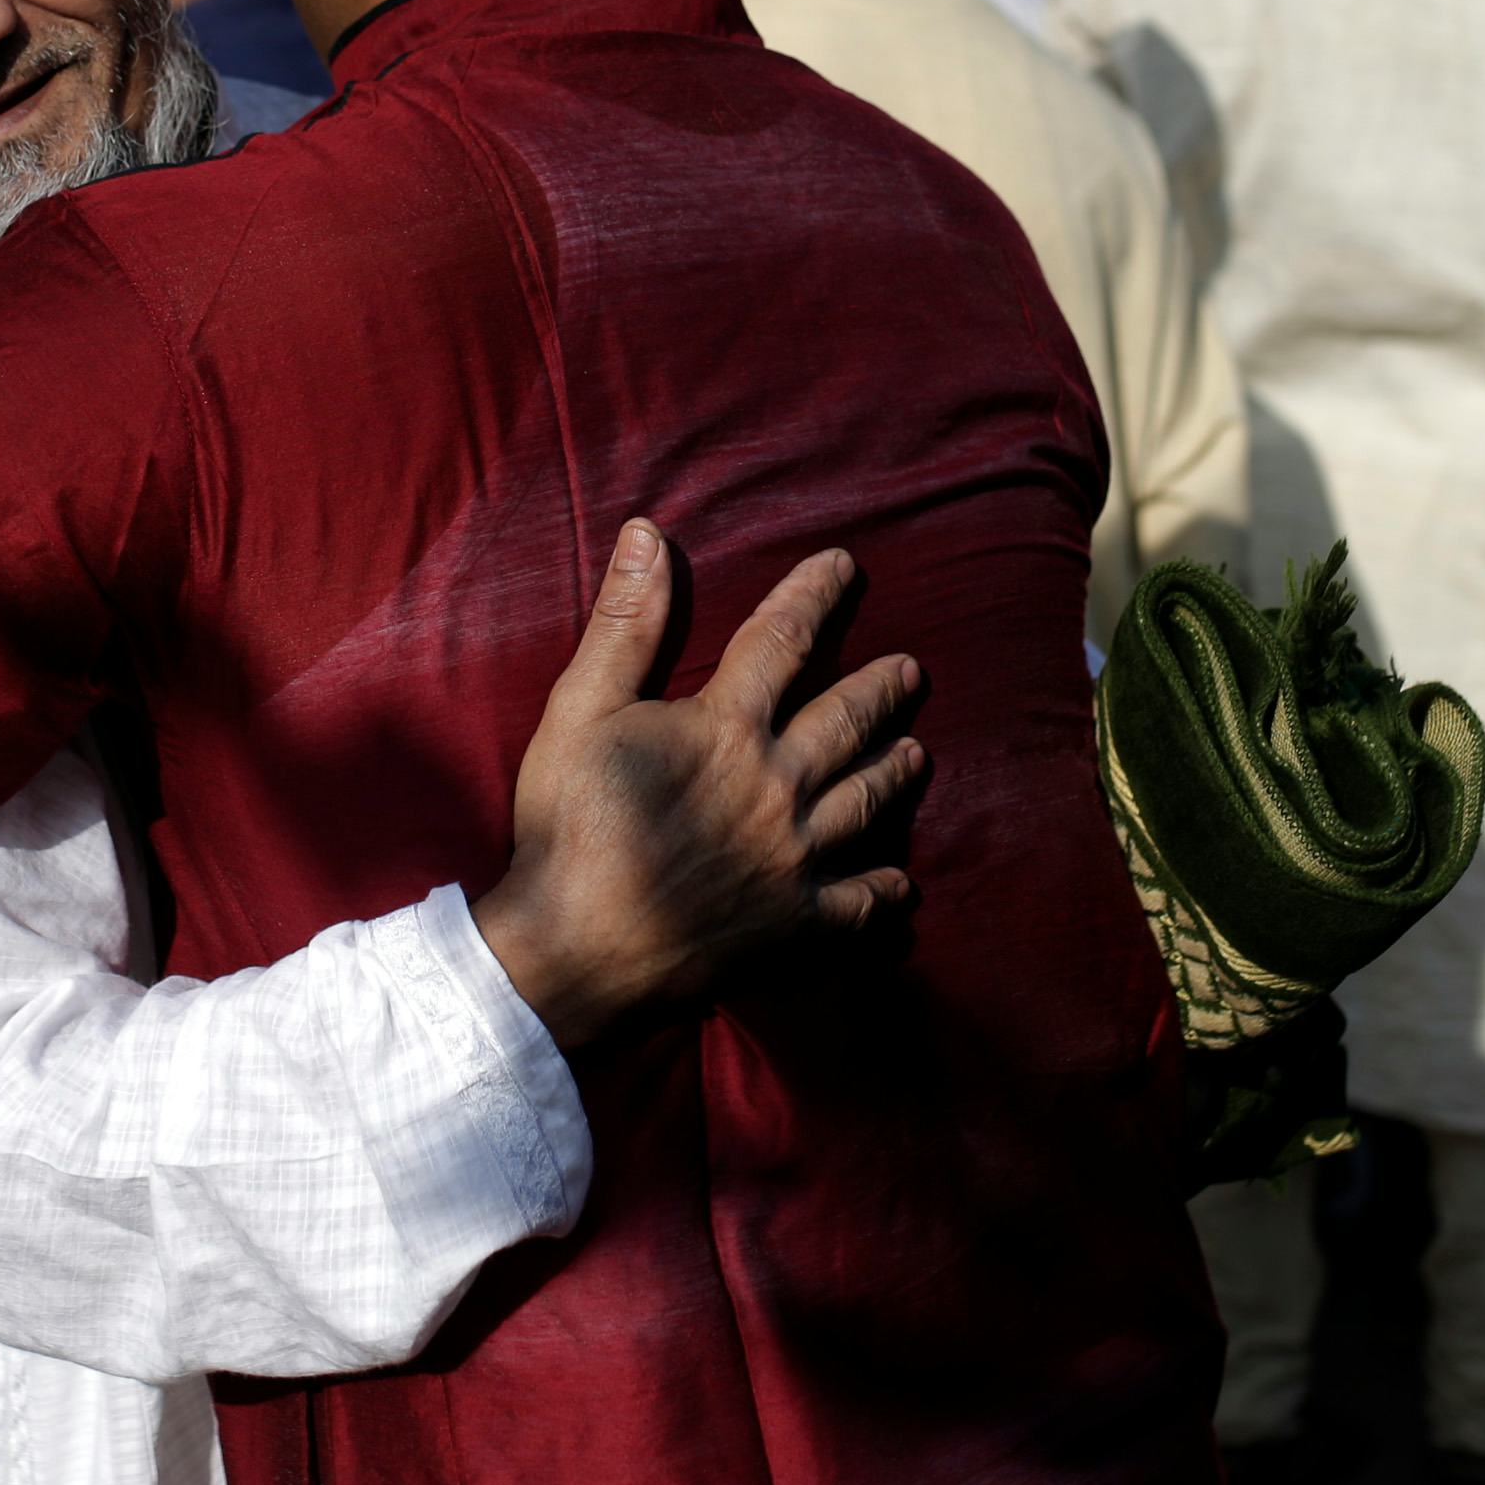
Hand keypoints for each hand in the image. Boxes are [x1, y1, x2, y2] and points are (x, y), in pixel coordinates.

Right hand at [472, 519, 926, 1054]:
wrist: (573, 950)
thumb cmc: (568, 827)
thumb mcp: (579, 711)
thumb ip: (624, 624)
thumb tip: (649, 535)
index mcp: (728, 728)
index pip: (784, 640)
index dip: (816, 596)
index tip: (845, 567)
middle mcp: (778, 786)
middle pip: (848, 721)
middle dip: (883, 689)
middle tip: (910, 670)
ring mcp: (795, 858)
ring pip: (867, 803)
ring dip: (895, 772)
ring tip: (916, 753)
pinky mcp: (797, 923)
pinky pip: (860, 902)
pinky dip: (886, 890)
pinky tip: (902, 884)